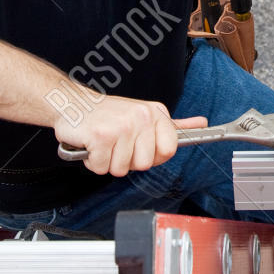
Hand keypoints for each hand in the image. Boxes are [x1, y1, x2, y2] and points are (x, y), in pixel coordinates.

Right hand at [52, 94, 207, 177]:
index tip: (139, 146)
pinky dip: (93, 161)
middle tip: (116, 143)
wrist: (72, 104)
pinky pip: (102, 167)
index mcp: (156, 113)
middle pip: (145, 164)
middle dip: (127, 160)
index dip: (153, 156)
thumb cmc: (108, 114)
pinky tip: (91, 144)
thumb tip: (202, 124)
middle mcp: (142, 117)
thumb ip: (174, 124)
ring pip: (122, 169)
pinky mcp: (101, 136)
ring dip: (108, 161)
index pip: (169, 151)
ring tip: (103, 142)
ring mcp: (122, 126)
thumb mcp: (145, 115)